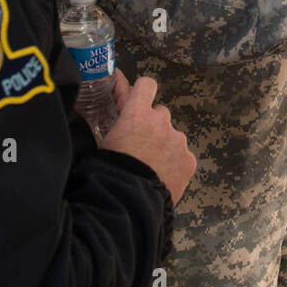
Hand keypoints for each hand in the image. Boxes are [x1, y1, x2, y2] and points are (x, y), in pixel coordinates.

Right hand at [99, 72, 195, 204]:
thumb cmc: (109, 171)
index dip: (142, 92)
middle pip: (160, 113)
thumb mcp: (102, 140)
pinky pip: (183, 156)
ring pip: (172, 136)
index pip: (146, 85)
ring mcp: (178, 141)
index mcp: (138, 114)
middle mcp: (161, 122)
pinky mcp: (189, 160)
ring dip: (164, 145)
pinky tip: (162, 175)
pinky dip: (175, 163)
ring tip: (149, 165)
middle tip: (139, 144)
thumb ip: (111, 120)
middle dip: (152, 125)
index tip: (138, 99)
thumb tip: (97, 107)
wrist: (127, 201)